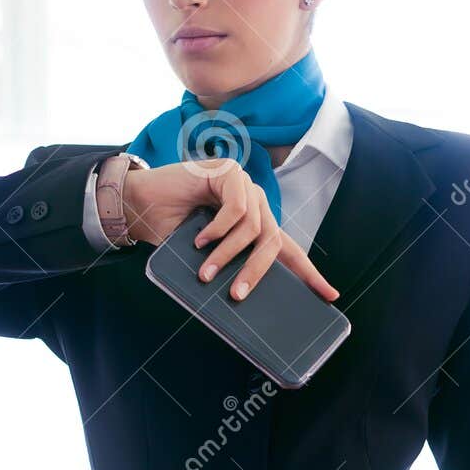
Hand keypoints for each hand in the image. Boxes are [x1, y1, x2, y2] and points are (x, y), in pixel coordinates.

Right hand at [121, 158, 339, 302]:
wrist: (138, 206)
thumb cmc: (170, 232)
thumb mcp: (206, 258)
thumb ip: (230, 267)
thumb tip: (246, 295)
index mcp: (255, 225)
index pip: (289, 250)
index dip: (309, 273)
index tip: (331, 296)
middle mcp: (255, 203)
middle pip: (274, 241)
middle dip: (257, 271)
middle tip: (238, 296)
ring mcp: (244, 185)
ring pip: (254, 227)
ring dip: (227, 255)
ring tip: (206, 272)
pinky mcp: (229, 172)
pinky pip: (237, 209)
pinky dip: (219, 230)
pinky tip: (200, 239)